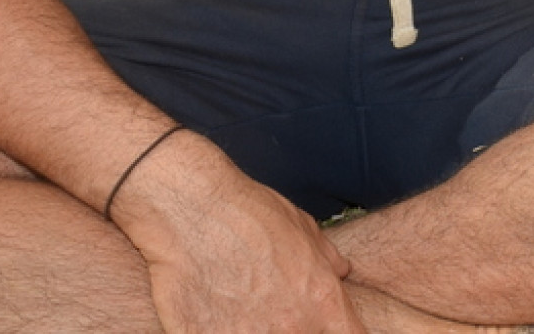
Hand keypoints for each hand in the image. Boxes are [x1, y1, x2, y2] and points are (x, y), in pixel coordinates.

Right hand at [114, 134, 365, 332]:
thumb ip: (327, 257)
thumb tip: (342, 270)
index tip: (326, 325)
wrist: (192, 211)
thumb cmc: (248, 212)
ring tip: (240, 305)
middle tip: (272, 307)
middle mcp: (292, 327)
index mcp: (322, 301)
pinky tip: (214, 314)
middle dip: (295, 326)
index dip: (340, 332)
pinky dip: (218, 330)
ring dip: (255, 327)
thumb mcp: (301, 225)